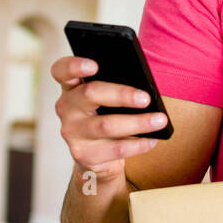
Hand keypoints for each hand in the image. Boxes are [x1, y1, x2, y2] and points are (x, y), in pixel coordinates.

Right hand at [51, 55, 166, 186]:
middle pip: (90, 94)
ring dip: (137, 122)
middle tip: (146, 98)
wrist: (98, 157)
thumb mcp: (107, 100)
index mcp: (72, 87)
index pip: (62, 71)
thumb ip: (115, 88)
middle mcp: (67, 107)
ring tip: (159, 120)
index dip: (74, 66)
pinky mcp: (82, 154)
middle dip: (121, 95)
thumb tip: (143, 89)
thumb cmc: (107, 117)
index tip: (94, 65)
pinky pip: (115, 148)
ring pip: (105, 125)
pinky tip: (152, 140)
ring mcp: (71, 132)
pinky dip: (138, 144)